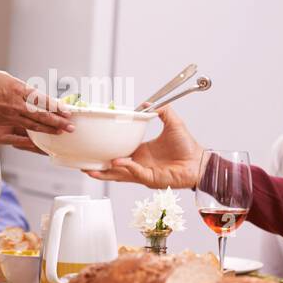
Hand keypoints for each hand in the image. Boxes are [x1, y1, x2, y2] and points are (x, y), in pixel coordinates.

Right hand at [0, 69, 73, 135]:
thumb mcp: (4, 78)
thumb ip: (18, 86)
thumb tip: (28, 93)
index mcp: (17, 88)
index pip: (42, 99)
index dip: (56, 106)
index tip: (67, 110)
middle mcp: (16, 103)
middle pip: (42, 114)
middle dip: (58, 121)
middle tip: (71, 126)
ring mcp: (11, 114)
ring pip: (34, 124)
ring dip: (49, 129)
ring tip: (62, 132)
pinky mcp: (4, 122)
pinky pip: (23, 128)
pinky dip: (35, 131)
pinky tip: (43, 134)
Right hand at [84, 106, 203, 187]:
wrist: (199, 161)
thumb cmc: (187, 146)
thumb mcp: (173, 122)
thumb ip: (161, 110)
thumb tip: (147, 103)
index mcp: (141, 151)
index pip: (119, 152)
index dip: (106, 152)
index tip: (94, 147)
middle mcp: (140, 163)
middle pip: (114, 167)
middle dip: (99, 167)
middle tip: (84, 164)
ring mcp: (144, 172)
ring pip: (119, 174)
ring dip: (106, 172)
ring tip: (91, 169)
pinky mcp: (151, 179)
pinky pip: (135, 173)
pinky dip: (126, 167)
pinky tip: (118, 162)